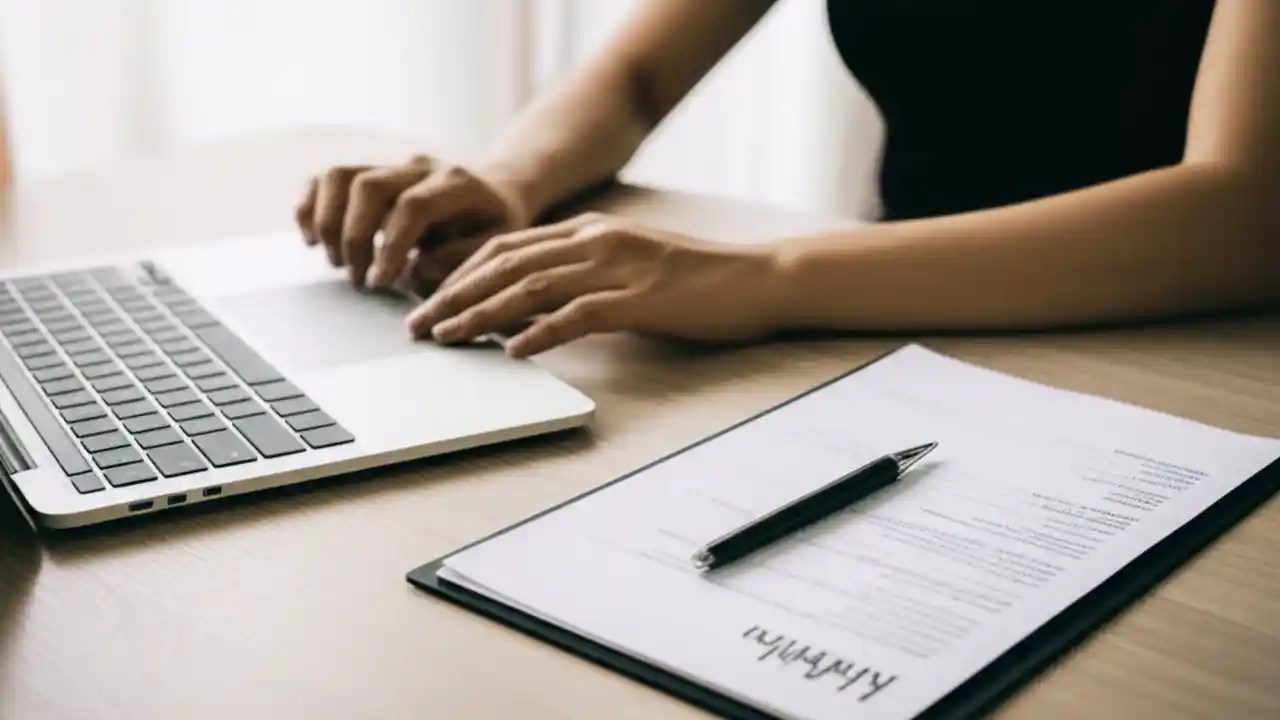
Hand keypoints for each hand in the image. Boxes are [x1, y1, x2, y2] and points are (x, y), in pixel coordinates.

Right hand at [294, 155, 529, 288]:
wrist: (492, 193)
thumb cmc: (492, 228)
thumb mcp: (495, 246)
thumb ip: (461, 260)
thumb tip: (414, 272)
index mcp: (457, 183)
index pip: (413, 206)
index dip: (391, 246)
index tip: (380, 282)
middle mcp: (419, 166)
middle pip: (368, 186)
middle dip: (356, 238)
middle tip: (359, 280)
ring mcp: (390, 166)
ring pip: (340, 176)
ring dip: (328, 223)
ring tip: (337, 263)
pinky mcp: (368, 172)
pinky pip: (325, 179)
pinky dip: (309, 207)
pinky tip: (312, 241)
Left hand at [406, 213, 785, 356]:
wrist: (757, 279)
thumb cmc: (696, 282)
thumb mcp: (629, 268)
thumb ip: (581, 279)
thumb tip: (529, 308)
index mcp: (589, 231)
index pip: (505, 247)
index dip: (458, 273)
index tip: (427, 299)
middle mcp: (595, 241)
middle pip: (504, 264)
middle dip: (452, 294)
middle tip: (417, 325)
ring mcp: (617, 267)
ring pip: (529, 287)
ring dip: (480, 314)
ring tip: (446, 338)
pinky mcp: (639, 299)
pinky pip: (577, 314)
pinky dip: (539, 332)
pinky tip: (512, 350)